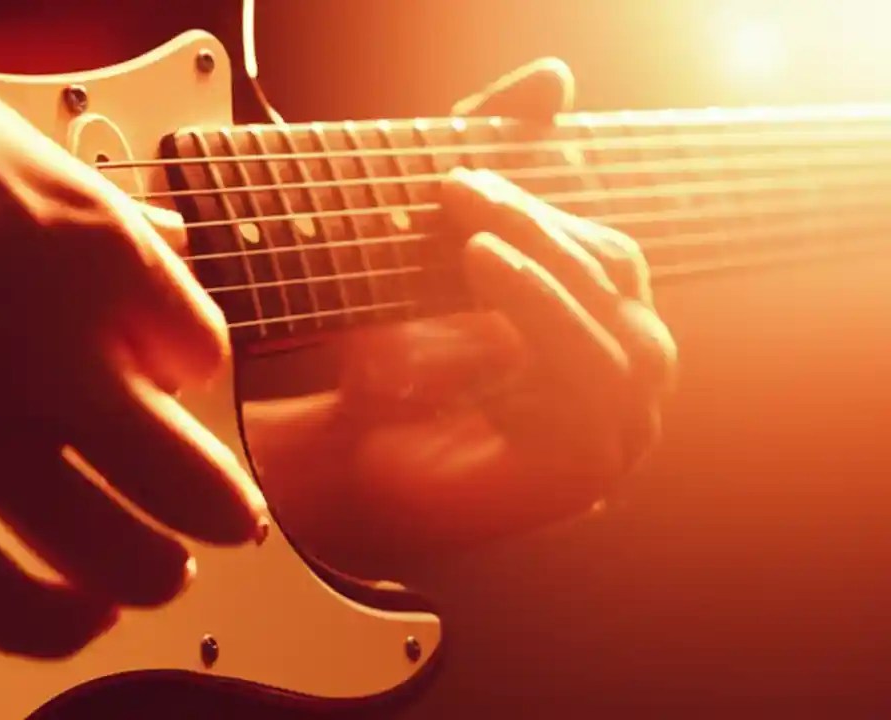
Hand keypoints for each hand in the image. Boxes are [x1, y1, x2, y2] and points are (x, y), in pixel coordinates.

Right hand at [0, 44, 263, 655]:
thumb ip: (89, 216)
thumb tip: (159, 247)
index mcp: (94, 255)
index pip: (201, 352)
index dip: (187, 374)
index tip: (162, 382)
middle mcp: (56, 358)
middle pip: (197, 482)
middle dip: (222, 509)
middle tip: (225, 518)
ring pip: (130, 559)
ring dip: (159, 572)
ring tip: (158, 569)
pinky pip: (17, 609)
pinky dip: (66, 623)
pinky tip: (75, 607)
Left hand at [248, 60, 675, 565]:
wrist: (337, 464)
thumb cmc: (388, 363)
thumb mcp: (435, 255)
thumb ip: (494, 170)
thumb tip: (556, 76)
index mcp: (600, 334)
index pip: (606, 249)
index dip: (543, 201)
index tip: (463, 168)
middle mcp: (623, 382)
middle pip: (617, 274)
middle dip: (537, 222)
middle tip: (459, 186)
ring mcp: (620, 430)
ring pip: (616, 320)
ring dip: (542, 257)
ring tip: (469, 226)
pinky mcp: (592, 468)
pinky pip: (591, 375)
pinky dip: (538, 310)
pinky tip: (482, 265)